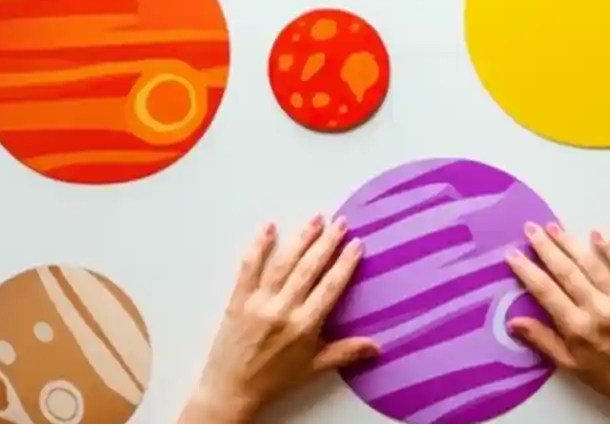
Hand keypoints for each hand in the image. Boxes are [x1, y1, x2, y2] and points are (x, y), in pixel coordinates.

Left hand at [178, 216, 377, 423]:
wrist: (231, 389)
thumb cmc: (275, 379)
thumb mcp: (313, 367)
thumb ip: (345, 352)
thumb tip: (378, 347)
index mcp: (304, 326)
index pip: (330, 287)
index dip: (344, 264)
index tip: (356, 244)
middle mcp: (283, 310)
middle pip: (309, 269)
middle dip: (327, 243)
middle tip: (340, 223)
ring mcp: (258, 302)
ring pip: (284, 263)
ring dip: (301, 239)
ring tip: (316, 219)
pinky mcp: (238, 299)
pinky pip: (249, 267)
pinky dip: (259, 246)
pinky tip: (269, 228)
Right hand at [506, 223, 609, 423]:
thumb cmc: (608, 377)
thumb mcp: (570, 365)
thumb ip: (542, 340)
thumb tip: (512, 321)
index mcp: (576, 328)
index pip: (546, 291)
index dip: (527, 270)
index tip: (513, 254)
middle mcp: (597, 310)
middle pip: (566, 271)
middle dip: (546, 248)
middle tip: (531, 228)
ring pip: (591, 265)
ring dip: (571, 243)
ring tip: (554, 227)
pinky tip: (597, 234)